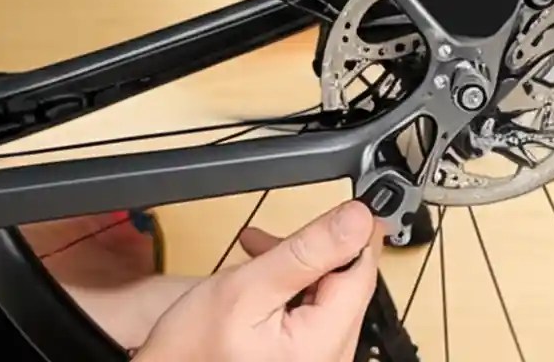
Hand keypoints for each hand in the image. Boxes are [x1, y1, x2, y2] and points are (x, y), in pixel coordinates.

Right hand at [134, 200, 383, 361]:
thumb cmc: (192, 350)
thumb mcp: (246, 288)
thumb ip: (305, 252)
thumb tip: (356, 220)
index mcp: (325, 343)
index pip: (362, 272)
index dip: (350, 233)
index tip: (336, 207)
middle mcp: (331, 356)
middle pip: (345, 284)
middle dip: (312, 252)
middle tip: (271, 239)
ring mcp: (319, 358)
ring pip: (326, 293)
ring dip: (297, 267)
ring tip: (257, 255)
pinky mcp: (305, 357)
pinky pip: (311, 312)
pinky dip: (289, 289)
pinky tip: (262, 280)